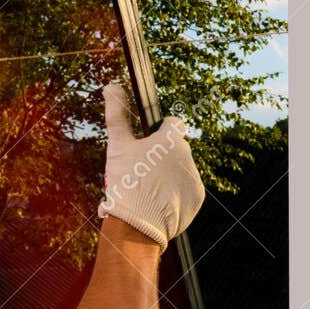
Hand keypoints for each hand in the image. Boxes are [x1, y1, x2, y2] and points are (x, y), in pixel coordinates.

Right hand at [97, 84, 205, 249]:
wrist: (138, 223)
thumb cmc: (126, 180)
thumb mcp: (117, 145)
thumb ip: (116, 114)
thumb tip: (111, 85)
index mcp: (171, 139)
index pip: (174, 124)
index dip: (161, 131)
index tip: (150, 142)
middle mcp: (188, 156)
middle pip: (177, 150)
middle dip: (163, 157)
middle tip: (143, 172)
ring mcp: (195, 177)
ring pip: (182, 170)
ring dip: (170, 175)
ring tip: (149, 190)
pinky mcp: (198, 197)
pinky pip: (187, 190)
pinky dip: (176, 194)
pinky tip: (159, 202)